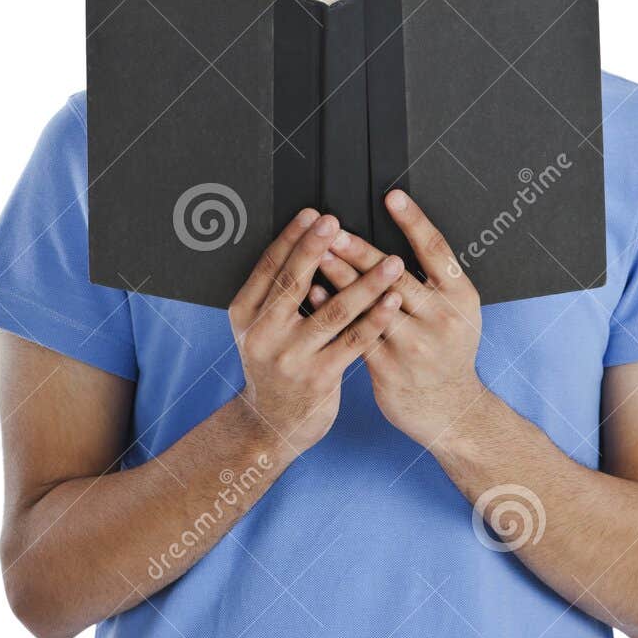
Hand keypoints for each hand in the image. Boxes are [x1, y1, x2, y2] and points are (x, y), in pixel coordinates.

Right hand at [228, 208, 404, 460]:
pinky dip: (374, 319)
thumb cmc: (275, 364)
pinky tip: (392, 301)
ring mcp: (290, 358)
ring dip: (364, 283)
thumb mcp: (260, 329)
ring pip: (331, 312)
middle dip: (316, 248)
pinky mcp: (318, 377)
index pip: (269, 267)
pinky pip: (352, 342)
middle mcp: (263, 334)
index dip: (292, 238)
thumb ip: (275, 294)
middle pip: (293, 283)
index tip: (313, 213)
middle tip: (337, 221)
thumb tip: (307, 244)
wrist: (271, 424)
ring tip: (389, 261)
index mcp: (245, 314)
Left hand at [305, 190, 484, 450]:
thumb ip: (434, 278)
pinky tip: (314, 292)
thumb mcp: (456, 310)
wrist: (449, 409)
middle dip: (359, 248)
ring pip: (370, 303)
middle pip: (395, 274)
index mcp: (460, 296)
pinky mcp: (389, 367)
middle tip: (331, 226)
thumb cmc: (447, 350)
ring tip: (317, 252)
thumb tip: (397, 238)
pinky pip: (354, 332)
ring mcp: (415, 344)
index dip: (414, 221)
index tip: (392, 197)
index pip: (437, 250)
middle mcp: (441, 318)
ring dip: (340, 275)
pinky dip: (333, 308)